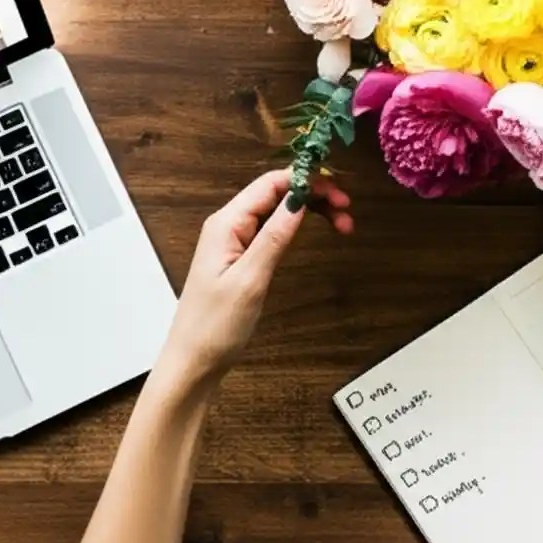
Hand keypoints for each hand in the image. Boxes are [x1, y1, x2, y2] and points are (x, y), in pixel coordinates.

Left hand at [162, 170, 352, 378]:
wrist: (194, 361)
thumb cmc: (215, 326)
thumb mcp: (250, 280)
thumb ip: (274, 237)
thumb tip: (299, 199)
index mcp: (226, 224)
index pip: (270, 184)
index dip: (306, 180)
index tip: (339, 191)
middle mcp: (228, 225)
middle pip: (276, 194)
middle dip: (314, 195)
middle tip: (348, 210)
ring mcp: (234, 242)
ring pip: (277, 212)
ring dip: (310, 211)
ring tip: (343, 223)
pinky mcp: (240, 258)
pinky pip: (271, 231)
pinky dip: (297, 228)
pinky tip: (316, 231)